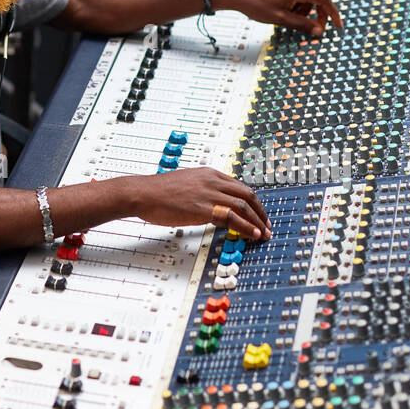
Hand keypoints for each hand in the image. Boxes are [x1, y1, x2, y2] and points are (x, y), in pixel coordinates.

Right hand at [132, 167, 271, 240]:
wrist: (142, 193)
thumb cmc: (158, 192)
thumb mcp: (186, 184)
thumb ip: (202, 191)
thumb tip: (211, 205)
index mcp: (209, 174)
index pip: (240, 186)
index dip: (253, 202)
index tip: (258, 214)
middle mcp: (212, 181)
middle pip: (247, 194)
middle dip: (261, 212)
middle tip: (266, 225)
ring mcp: (209, 193)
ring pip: (244, 205)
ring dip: (258, 222)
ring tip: (264, 234)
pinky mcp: (203, 207)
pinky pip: (232, 217)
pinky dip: (246, 226)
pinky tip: (252, 234)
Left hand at [212, 0, 342, 38]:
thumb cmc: (256, 5)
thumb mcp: (281, 19)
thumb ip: (302, 25)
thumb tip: (319, 31)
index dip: (333, 13)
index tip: (338, 25)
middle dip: (319, 14)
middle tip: (314, 28)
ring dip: (305, 11)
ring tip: (289, 19)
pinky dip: (297, 6)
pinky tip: (285, 13)